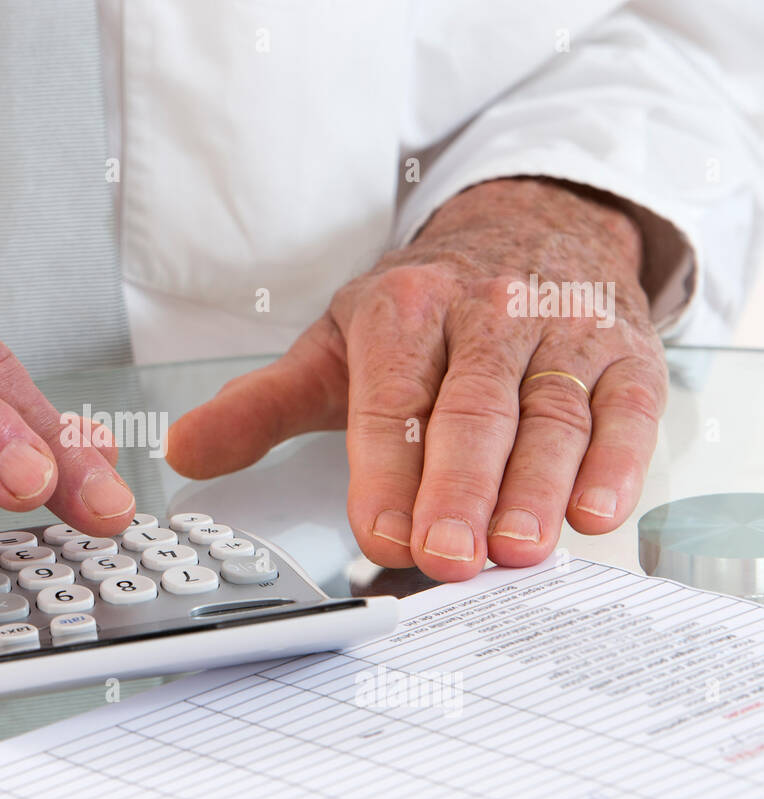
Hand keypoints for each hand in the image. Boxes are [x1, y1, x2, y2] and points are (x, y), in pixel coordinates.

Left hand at [167, 178, 666, 581]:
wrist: (529, 232)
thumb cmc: (423, 311)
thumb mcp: (335, 346)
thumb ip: (260, 405)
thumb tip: (183, 450)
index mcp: (402, 311)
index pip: (390, 398)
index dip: (384, 469)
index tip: (377, 534)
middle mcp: (485, 315)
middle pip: (472, 411)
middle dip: (459, 488)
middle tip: (448, 557)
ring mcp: (560, 334)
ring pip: (550, 415)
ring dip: (535, 487)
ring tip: (519, 549)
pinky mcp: (624, 356)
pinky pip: (626, 410)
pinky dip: (618, 463)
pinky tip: (595, 513)